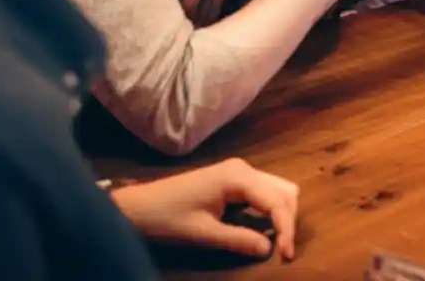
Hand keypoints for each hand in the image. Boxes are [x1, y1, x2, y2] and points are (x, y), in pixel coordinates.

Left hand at [111, 158, 297, 260]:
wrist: (135, 207)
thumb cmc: (166, 218)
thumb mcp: (202, 234)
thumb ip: (238, 240)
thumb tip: (270, 250)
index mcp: (237, 177)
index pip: (278, 201)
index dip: (287, 229)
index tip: (287, 256)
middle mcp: (243, 168)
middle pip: (285, 191)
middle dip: (288, 220)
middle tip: (283, 250)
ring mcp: (238, 172)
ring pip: (277, 190)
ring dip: (282, 214)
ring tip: (277, 241)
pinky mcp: (232, 179)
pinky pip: (263, 192)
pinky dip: (270, 210)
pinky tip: (263, 228)